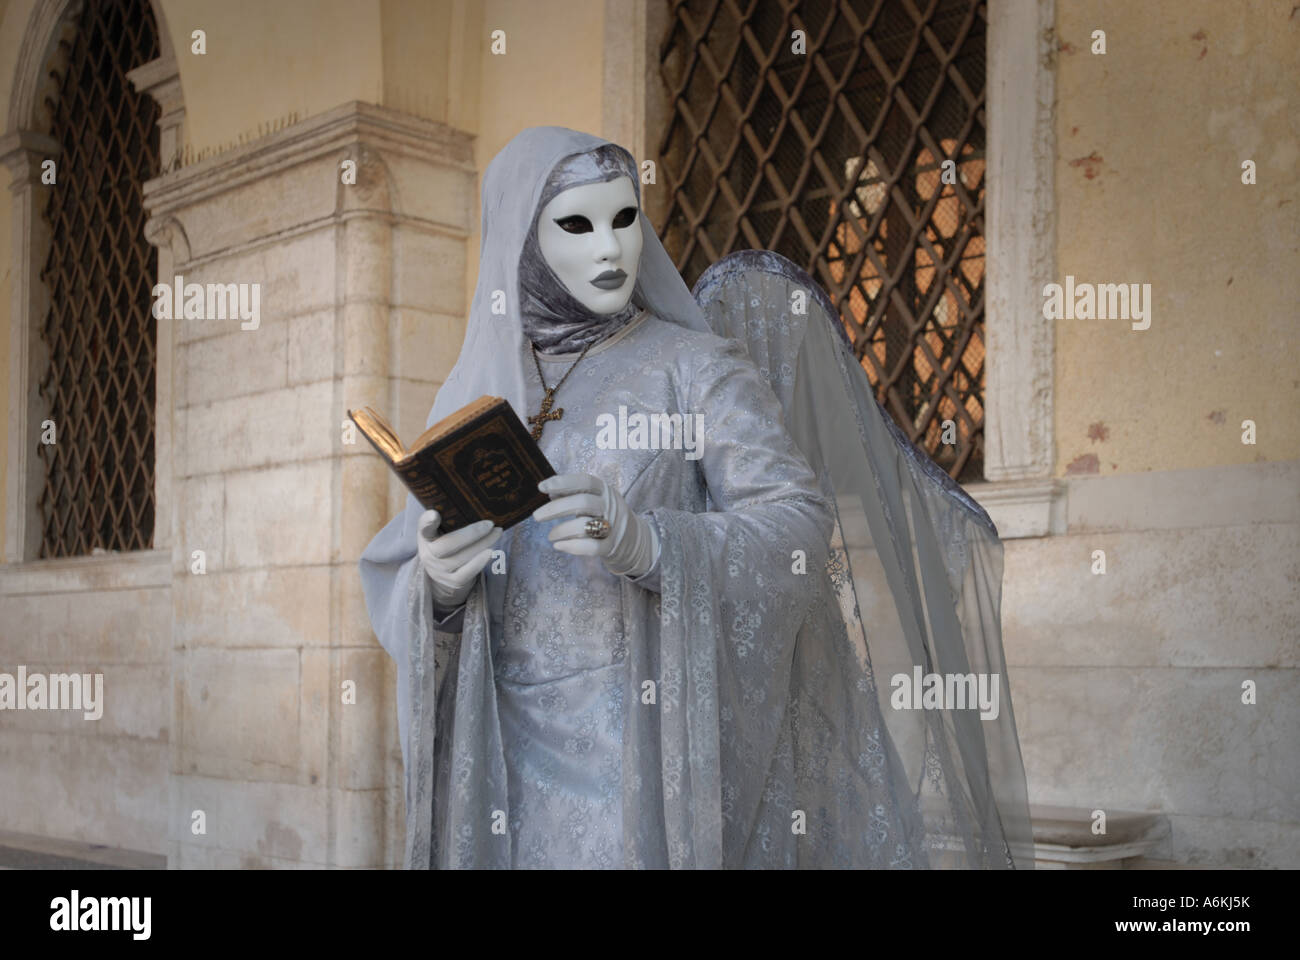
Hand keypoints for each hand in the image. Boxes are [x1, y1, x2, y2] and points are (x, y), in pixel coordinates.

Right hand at [417, 510, 501, 608]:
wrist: (443, 573)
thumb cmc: (445, 543)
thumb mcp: (439, 530)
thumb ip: (447, 517)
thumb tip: (469, 499)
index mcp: (425, 537)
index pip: (423, 528)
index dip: (427, 522)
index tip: (435, 514)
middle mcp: (429, 555)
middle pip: (448, 544)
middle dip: (471, 534)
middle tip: (490, 523)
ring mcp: (439, 571)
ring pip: (461, 558)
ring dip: (482, 544)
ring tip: (497, 532)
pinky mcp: (452, 582)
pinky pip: (467, 574)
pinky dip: (480, 563)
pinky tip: (491, 552)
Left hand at [533, 473, 658, 578]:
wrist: (634, 538)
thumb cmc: (605, 514)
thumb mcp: (594, 499)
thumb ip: (574, 494)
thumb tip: (549, 491)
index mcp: (604, 490)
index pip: (584, 481)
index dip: (562, 482)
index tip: (541, 487)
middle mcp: (610, 505)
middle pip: (582, 503)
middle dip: (555, 509)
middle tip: (536, 516)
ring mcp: (613, 526)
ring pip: (585, 525)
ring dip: (562, 530)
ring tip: (550, 536)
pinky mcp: (611, 545)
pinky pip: (591, 547)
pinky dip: (572, 546)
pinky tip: (559, 546)